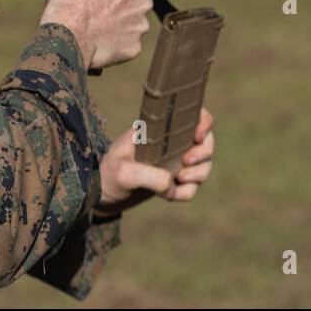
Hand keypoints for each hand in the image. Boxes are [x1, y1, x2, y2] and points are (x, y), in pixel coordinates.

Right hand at [40, 0, 186, 69]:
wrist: (66, 35)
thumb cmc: (70, 2)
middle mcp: (143, 0)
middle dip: (122, 1)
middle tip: (99, 4)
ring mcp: (140, 26)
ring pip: (132, 21)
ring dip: (118, 21)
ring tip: (93, 23)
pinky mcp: (134, 48)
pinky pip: (127, 41)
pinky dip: (115, 40)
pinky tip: (98, 37)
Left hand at [96, 108, 215, 215]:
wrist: (103, 193)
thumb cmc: (110, 173)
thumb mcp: (123, 171)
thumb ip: (148, 175)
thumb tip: (171, 182)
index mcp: (161, 127)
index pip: (193, 115)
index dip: (204, 122)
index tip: (197, 136)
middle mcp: (173, 142)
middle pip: (206, 142)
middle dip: (203, 153)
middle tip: (186, 161)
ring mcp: (176, 161)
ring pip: (204, 166)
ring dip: (198, 175)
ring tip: (179, 179)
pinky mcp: (175, 181)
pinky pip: (192, 188)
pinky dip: (184, 192)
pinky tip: (168, 195)